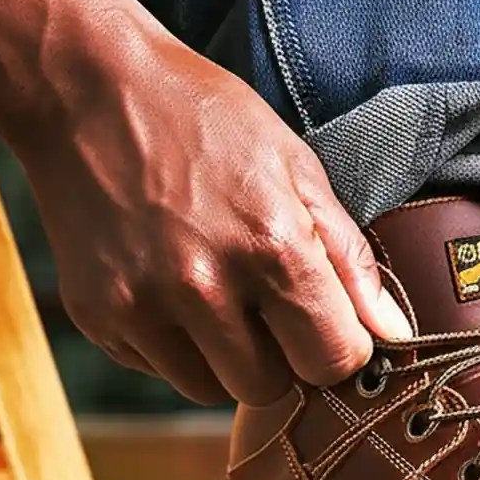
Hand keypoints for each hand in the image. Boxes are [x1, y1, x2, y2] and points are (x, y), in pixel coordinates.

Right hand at [13, 40, 411, 404]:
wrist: (87, 90)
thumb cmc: (207, 121)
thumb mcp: (297, 168)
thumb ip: (350, 259)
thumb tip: (392, 333)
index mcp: (273, 248)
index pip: (333, 362)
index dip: (338, 346)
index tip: (328, 322)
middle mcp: (206, 288)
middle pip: (271, 388)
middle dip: (280, 356)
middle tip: (265, 300)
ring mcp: (143, 307)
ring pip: (212, 389)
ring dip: (225, 357)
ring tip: (214, 288)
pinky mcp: (98, 316)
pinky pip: (159, 370)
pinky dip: (173, 343)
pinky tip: (167, 282)